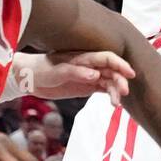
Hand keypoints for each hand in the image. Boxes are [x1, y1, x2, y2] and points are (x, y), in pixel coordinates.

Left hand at [18, 50, 134, 106]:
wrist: (30, 79)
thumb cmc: (42, 70)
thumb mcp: (57, 71)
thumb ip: (76, 72)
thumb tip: (95, 75)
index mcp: (84, 57)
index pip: (107, 58)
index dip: (120, 64)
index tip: (130, 74)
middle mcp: (91, 65)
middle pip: (112, 70)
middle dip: (120, 80)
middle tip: (123, 92)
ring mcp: (91, 76)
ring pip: (110, 81)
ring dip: (116, 91)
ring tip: (116, 103)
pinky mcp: (88, 86)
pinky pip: (104, 89)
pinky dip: (111, 95)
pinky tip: (114, 104)